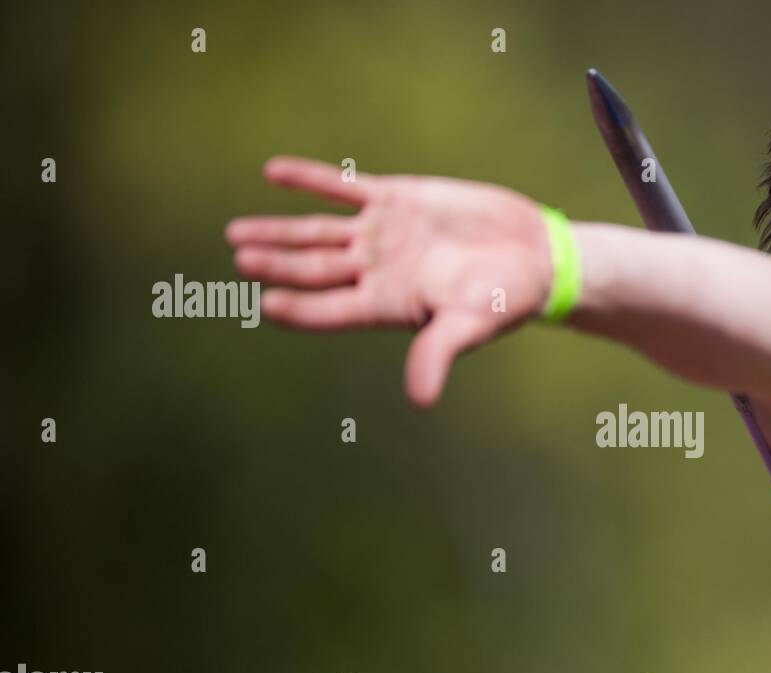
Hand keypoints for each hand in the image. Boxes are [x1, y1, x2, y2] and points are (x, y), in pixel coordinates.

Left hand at [226, 156, 553, 406]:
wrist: (534, 256)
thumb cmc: (505, 299)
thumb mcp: (471, 325)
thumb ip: (439, 354)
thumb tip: (421, 401)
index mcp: (387, 306)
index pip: (330, 310)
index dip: (298, 308)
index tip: (265, 304)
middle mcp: (375, 272)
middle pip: (313, 270)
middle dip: (275, 264)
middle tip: (238, 259)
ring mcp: (381, 235)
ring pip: (318, 232)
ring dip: (280, 232)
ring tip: (236, 234)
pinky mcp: (396, 199)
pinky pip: (344, 186)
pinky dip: (310, 179)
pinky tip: (273, 173)